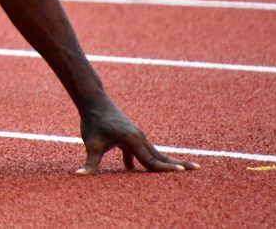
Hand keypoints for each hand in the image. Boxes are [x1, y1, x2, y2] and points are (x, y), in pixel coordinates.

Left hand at [76, 101, 199, 174]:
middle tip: (196, 169)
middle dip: (177, 163)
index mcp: (132, 139)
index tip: (181, 172)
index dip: (165, 168)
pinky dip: (142, 159)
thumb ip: (89, 163)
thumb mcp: (90, 144)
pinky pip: (139, 150)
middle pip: (159, 155)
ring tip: (180, 168)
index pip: (151, 159)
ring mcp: (136, 134)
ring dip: (164, 161)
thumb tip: (78, 176)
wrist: (93, 100)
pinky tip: (131, 168)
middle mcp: (138, 136)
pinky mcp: (129, 134)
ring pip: (152, 152)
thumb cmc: (92, 121)